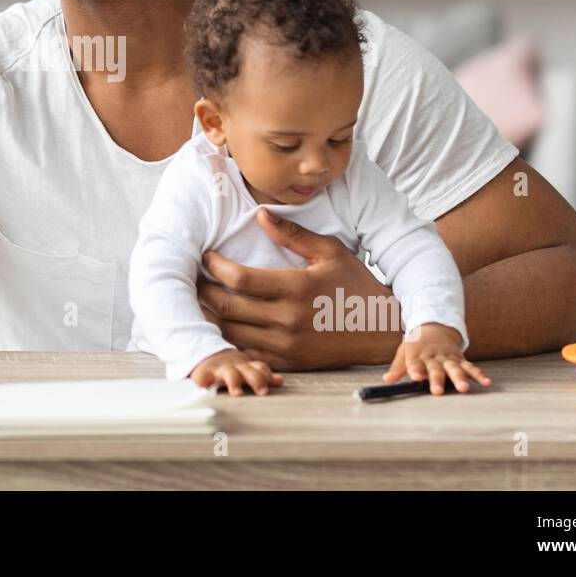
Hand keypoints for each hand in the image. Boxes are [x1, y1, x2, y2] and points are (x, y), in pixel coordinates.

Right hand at [189, 349, 282, 395]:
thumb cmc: (231, 368)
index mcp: (246, 367)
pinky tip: (203, 386)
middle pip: (249, 371)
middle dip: (256, 380)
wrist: (206, 355)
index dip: (266, 376)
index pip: (260, 369)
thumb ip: (262, 376)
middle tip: (262, 391)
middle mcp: (235, 368)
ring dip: (234, 382)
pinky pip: (203, 378)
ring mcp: (220, 370)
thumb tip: (280, 381)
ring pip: (230, 374)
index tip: (270, 386)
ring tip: (237, 392)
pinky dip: (203, 382)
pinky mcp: (203, 374)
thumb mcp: (247, 369)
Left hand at [196, 208, 401, 370]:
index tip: (207, 257)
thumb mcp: (330, 252)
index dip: (216, 266)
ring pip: (231, 334)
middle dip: (203, 291)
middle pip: (227, 308)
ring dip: (210, 317)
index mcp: (296, 288)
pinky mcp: (288, 363)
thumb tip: (260, 214)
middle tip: (194, 278)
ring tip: (200, 300)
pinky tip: (222, 325)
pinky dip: (229, 340)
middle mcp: (288, 320)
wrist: (381, 330)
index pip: (240, 279)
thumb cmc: (355, 285)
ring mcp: (287, 346)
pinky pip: (247, 353)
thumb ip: (292, 234)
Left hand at [383, 323, 491, 394]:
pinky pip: (470, 367)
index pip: (415, 363)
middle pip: (435, 369)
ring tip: (464, 389)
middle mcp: (434, 357)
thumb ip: (397, 368)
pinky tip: (486, 383)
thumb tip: (386, 380)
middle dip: (437, 380)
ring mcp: (448, 359)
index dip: (415, 370)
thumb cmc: (416, 345)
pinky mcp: (460, 360)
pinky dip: (479, 375)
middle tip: (438, 391)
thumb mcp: (404, 352)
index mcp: (418, 355)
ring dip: (459, 378)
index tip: (415, 377)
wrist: (435, 327)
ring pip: (455, 368)